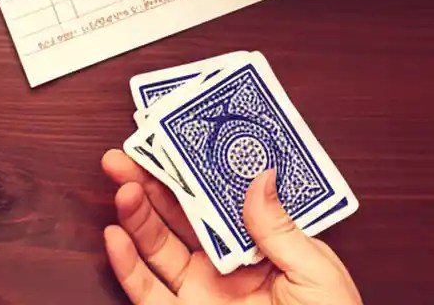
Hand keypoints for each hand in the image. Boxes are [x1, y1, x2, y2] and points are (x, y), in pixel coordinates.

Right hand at [101, 150, 361, 304]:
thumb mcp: (319, 279)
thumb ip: (283, 231)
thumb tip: (260, 176)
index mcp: (265, 249)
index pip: (226, 199)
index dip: (200, 170)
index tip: (178, 143)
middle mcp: (227, 266)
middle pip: (182, 215)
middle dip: (154, 182)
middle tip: (129, 154)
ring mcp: (201, 291)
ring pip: (158, 246)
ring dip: (137, 214)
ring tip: (123, 186)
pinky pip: (146, 291)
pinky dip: (125, 265)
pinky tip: (115, 237)